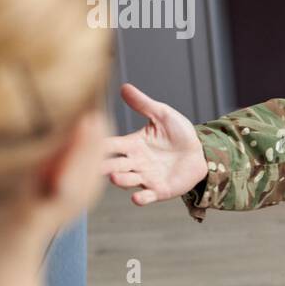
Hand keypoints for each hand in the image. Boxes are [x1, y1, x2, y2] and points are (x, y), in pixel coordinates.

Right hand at [101, 84, 207, 205]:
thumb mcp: (162, 115)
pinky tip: (136, 198)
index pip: (109, 145)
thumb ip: (143, 104)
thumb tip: (124, 87)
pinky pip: (147, 196)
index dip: (97, 144)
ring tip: (114, 177)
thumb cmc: (178, 133)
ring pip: (127, 180)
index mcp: (131, 145)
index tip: (83, 142)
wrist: (201, 151)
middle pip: (113, 164)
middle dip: (102, 165)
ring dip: (120, 180)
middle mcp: (134, 163)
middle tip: (92, 165)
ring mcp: (146, 178)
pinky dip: (141, 199)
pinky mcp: (160, 190)